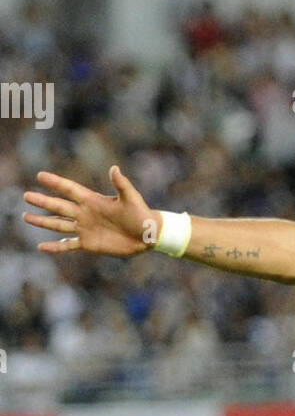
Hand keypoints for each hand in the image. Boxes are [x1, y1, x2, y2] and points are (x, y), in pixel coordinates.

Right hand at [23, 164, 158, 256]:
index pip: (69, 189)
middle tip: (26, 196)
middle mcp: (85, 213)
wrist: (148, 236)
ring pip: (59, 224)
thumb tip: (114, 168)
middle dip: (42, 201)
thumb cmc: (141, 214)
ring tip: (26, 217)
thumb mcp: (131, 198)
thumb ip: (121, 184)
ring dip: (43, 221)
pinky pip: (68, 245)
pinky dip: (55, 247)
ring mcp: (85, 229)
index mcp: (92, 200)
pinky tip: (41, 247)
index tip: (40, 176)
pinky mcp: (89, 244)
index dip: (56, 183)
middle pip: (59, 206)